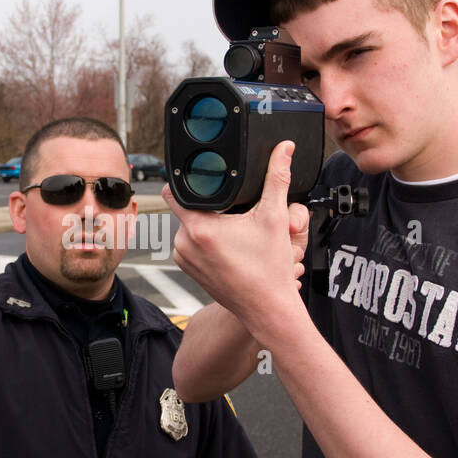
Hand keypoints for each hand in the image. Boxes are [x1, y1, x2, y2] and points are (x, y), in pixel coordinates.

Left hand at [163, 141, 308, 335]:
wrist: (268, 308)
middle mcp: (184, 244)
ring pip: (188, 226)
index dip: (186, 180)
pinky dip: (203, 241)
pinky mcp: (187, 270)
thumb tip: (283, 149)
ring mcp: (183, 259)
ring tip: (231, 230)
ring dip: (205, 223)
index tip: (200, 176)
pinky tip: (226, 246)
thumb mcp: (275, 217)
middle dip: (206, 204)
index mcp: (199, 227)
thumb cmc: (270, 270)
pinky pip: (189, 245)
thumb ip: (277, 177)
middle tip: (230, 210)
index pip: (174, 190)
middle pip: (186, 208)